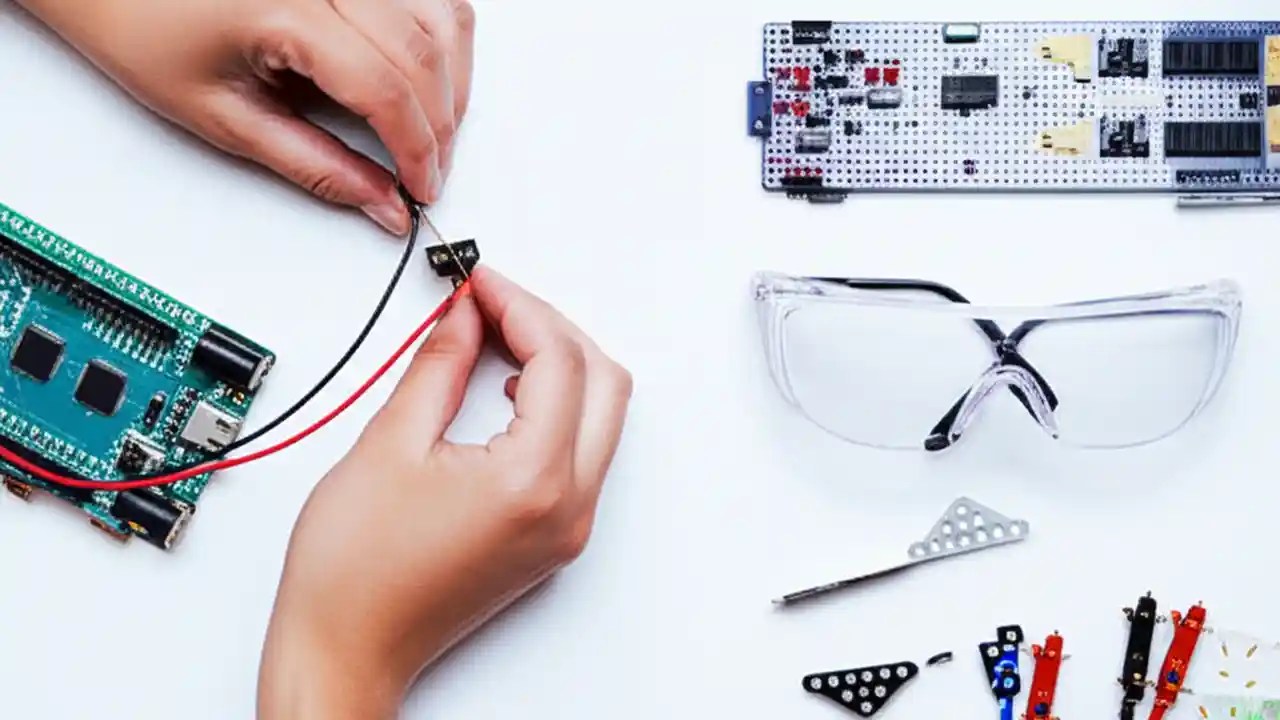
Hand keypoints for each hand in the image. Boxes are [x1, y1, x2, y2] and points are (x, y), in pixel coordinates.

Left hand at [16, 0, 473, 233]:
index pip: (387, 87)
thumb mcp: (224, 116)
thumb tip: (380, 203)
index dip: (418, 149)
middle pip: (425, 51)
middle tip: (428, 169)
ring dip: (453, 78)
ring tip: (433, 126)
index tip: (423, 187)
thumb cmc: (143, 29)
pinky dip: (445, 34)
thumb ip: (314, 164)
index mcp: (284, 7)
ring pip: (443, 15)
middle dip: (441, 124)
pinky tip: (431, 71)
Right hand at [257, 267, 632, 718]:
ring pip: (602, 415)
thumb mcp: (389, 444)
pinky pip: (581, 451)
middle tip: (492, 304)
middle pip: (604, 381)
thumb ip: (440, 365)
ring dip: (559, 366)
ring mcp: (569, 526)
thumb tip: (464, 314)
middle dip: (551, 329)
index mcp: (533, 482)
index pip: (559, 361)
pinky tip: (504, 392)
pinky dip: (555, 408)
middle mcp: (568, 507)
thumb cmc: (354, 574)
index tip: (478, 284)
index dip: (519, 306)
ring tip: (493, 340)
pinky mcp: (555, 537)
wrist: (348, 649)